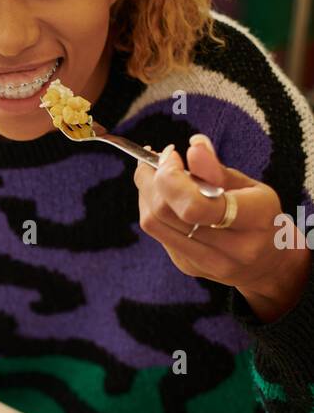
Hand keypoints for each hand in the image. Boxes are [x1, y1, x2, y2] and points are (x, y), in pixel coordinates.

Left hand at [134, 134, 310, 321]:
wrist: (266, 262)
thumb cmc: (260, 215)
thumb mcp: (251, 187)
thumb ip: (218, 170)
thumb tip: (193, 146)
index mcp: (254, 219)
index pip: (196, 205)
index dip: (171, 177)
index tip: (171, 154)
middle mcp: (231, 247)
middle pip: (166, 212)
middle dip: (151, 179)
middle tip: (155, 158)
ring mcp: (206, 262)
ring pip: (154, 224)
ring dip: (145, 192)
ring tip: (153, 172)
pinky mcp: (188, 266)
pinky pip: (157, 233)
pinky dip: (151, 207)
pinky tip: (161, 194)